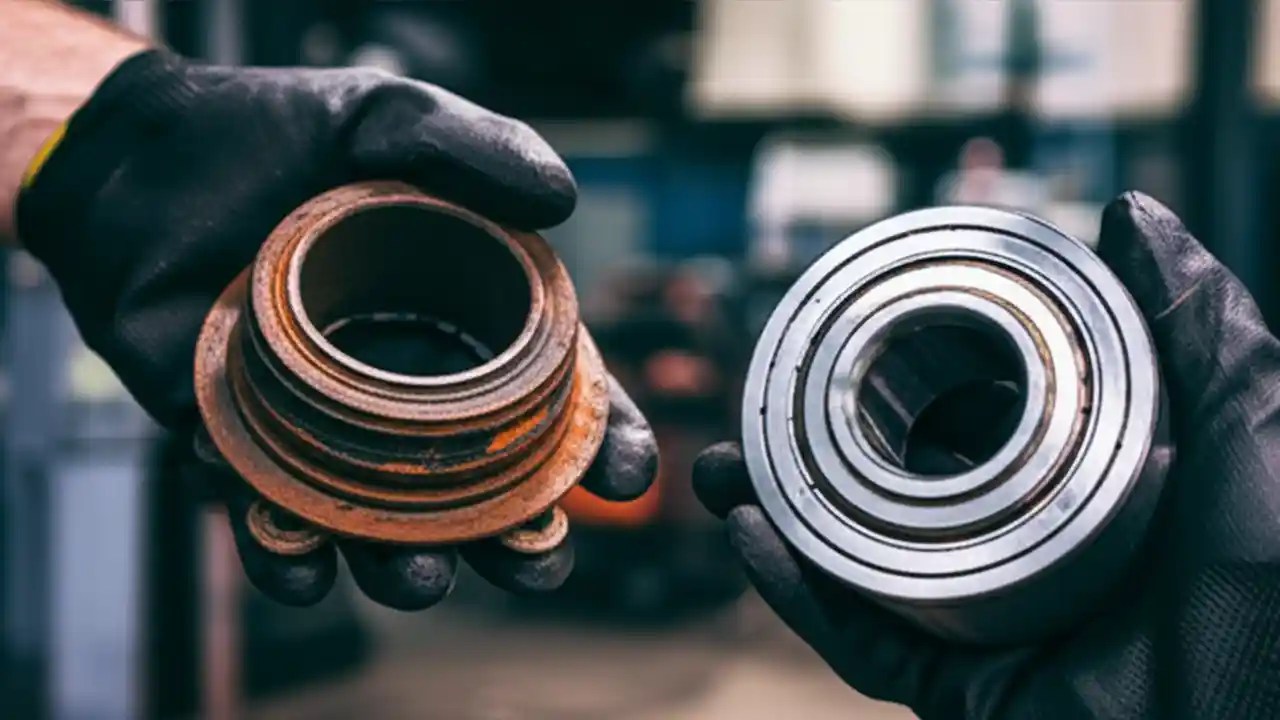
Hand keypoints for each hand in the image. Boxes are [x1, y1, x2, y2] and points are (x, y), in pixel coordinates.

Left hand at [17, 50, 657, 609]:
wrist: (143, 158)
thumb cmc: (279, 137)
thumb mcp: (385, 121)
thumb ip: (472, 147)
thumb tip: (564, 198)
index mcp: (463, 326)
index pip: (551, 400)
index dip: (596, 442)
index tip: (625, 474)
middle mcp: (406, 394)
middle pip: (481, 492)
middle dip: (517, 541)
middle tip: (537, 561)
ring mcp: (325, 429)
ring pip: (383, 526)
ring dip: (406, 566)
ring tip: (418, 579)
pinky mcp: (242, 446)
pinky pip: (267, 517)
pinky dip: (284, 552)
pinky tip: (301, 563)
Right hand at [693, 193, 1279, 719]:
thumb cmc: (1276, 592)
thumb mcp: (1250, 432)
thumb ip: (1197, 326)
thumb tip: (1126, 215)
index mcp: (1081, 486)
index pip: (966, 419)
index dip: (892, 376)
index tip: (837, 336)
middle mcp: (1024, 550)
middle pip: (890, 489)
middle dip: (805, 449)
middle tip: (752, 405)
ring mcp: (990, 623)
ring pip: (858, 562)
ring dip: (780, 512)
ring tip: (725, 468)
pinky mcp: (963, 688)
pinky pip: (865, 642)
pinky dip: (802, 593)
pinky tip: (756, 535)